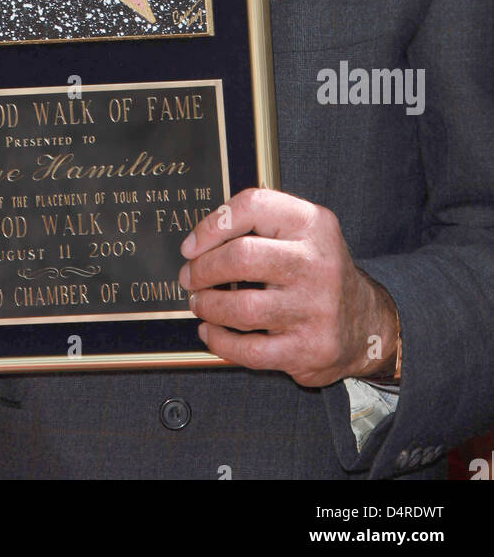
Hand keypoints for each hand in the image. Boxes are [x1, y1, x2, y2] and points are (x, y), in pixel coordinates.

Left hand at [179, 188, 398, 385]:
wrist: (366, 323)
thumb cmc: (316, 271)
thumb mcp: (301, 230)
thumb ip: (258, 223)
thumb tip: (198, 243)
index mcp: (312, 223)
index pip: (253, 206)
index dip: (212, 225)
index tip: (191, 246)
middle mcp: (316, 263)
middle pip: (241, 257)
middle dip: (203, 269)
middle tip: (190, 277)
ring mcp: (315, 308)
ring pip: (242, 307)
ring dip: (208, 306)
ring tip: (200, 303)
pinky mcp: (309, 348)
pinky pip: (250, 350)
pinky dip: (220, 342)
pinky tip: (211, 332)